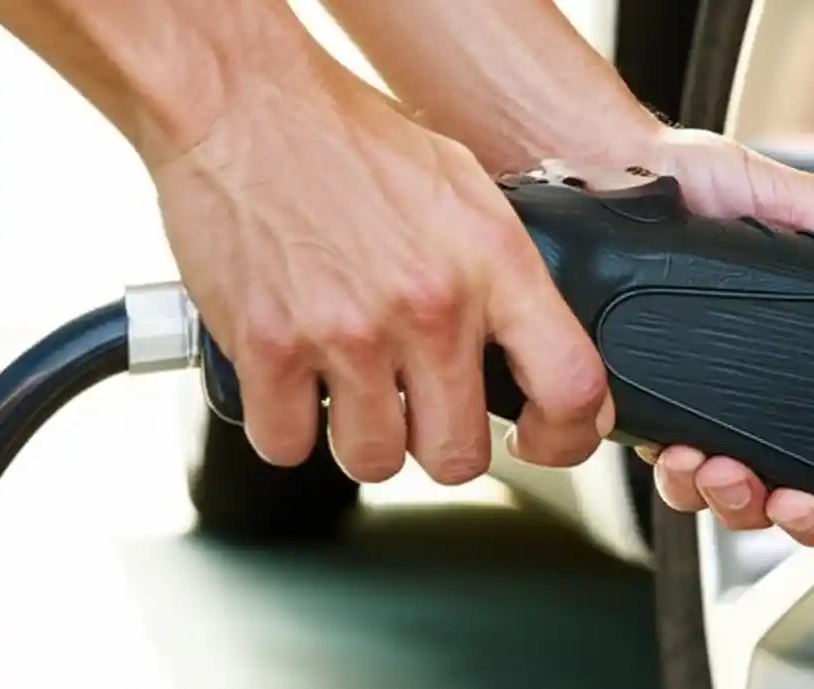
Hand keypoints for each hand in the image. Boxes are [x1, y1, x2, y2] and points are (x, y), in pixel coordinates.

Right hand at [153, 73, 612, 484]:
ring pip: (375, 460)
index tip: (540, 439)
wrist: (244, 104)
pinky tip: (293, 381)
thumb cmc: (350, 141)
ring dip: (365, 437)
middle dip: (440, 443)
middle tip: (420, 409)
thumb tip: (537, 349)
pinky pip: (287, 446)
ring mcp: (349, 333)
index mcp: (493, 264)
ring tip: (351, 387)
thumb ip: (503, 276)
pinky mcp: (269, 349)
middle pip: (459, 454)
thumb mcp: (464, 192)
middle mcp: (430, 306)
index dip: (566, 438)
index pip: (569, 387)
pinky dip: (287, 427)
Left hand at [626, 128, 813, 545]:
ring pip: (728, 497)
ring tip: (725, 470)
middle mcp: (753, 392)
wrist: (611, 170)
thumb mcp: (786, 202)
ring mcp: (702, 407)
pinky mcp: (650, 409)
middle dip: (799, 512)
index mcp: (799, 352)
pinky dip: (681, 478)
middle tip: (793, 498)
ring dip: (735, 500)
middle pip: (790, 493)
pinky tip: (681, 452)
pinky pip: (671, 471)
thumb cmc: (694, 183)